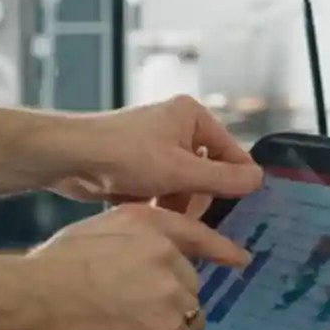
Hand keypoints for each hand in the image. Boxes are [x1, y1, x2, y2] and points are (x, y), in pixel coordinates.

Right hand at [15, 204, 249, 329]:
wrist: (29, 303)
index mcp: (148, 224)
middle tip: (131, 314)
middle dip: (169, 303)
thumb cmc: (47, 271)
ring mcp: (173, 293)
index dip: (221, 250)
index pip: (197, 234)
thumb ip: (127, 245)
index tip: (241, 260)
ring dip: (166, 329)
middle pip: (190, 287)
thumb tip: (135, 268)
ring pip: (188, 319)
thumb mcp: (94, 234)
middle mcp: (169, 254)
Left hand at [51, 95, 263, 215]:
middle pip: (208, 173)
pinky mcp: (139, 165)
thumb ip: (224, 179)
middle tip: (184, 212)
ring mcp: (157, 146)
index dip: (234, 183)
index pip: (232, 153)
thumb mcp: (181, 171)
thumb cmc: (126, 156)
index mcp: (193, 117)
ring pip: (184, 185)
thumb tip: (260, 180)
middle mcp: (178, 127)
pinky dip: (157, 203)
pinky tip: (146, 211)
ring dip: (175, 203)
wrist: (70, 158)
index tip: (233, 210)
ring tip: (159, 211)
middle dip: (196, 197)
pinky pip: (162, 189)